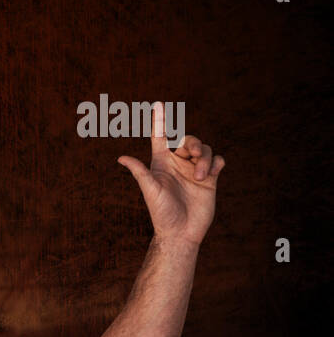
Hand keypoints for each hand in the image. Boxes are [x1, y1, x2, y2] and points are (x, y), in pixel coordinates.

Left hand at [117, 101, 224, 247]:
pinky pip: (217, 161)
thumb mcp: (150, 190)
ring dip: (205, 158)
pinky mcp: (209, 179)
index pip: (160, 137)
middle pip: (188, 140)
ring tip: (201, 176)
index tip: (158, 104)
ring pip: (204, 149)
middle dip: (194, 144)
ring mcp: (193, 170)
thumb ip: (140, 172)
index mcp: (160, 163)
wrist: (181, 232)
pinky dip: (216, 162)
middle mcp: (177, 164)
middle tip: (193, 157)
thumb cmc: (161, 213)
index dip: (159, 121)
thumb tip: (121, 158)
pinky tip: (212, 172)